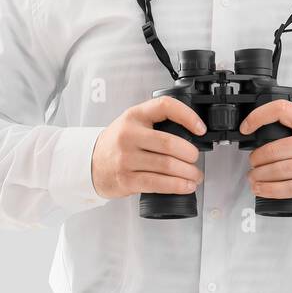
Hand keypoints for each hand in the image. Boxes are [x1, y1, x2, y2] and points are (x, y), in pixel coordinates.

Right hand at [91, 96, 206, 199]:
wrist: (90, 163)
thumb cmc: (117, 143)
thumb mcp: (132, 122)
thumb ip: (155, 122)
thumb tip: (191, 133)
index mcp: (135, 115)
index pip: (165, 106)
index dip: (188, 116)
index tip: (200, 129)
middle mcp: (129, 135)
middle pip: (169, 143)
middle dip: (190, 153)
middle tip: (196, 158)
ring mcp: (126, 158)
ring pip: (166, 165)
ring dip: (188, 173)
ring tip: (195, 175)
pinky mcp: (126, 179)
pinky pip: (158, 183)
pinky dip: (177, 185)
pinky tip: (186, 186)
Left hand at [240, 100, 291, 202]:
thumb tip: (263, 134)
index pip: (280, 110)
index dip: (258, 117)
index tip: (245, 128)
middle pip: (274, 150)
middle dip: (256, 160)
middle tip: (252, 165)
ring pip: (279, 171)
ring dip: (259, 177)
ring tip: (253, 179)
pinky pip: (289, 188)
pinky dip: (271, 190)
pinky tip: (262, 190)